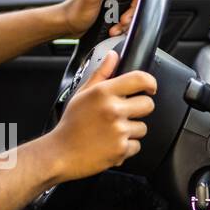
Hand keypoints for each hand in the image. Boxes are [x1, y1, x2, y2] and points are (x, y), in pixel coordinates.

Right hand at [47, 50, 156, 180]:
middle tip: (124, 114)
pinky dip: (126, 147)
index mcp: (103, 93)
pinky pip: (136, 146)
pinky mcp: (121, 150)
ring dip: (131, 131)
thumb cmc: (70, 125)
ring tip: (111, 132)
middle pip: (148, 105)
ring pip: (142, 128)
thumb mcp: (82, 94)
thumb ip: (101, 74)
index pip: (140, 79)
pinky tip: (110, 144)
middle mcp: (113, 110)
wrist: (59, 153)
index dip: (150, 83)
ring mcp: (118, 131)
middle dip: (139, 109)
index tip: (150, 88)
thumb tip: (113, 56)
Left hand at [57, 0, 140, 38]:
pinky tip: (113, 30)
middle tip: (123, 21)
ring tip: (116, 29)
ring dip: (126, 21)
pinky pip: (124, 15)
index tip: (133, 6)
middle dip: (131, 11)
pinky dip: (121, 25)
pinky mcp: (112, 7)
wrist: (67, 25)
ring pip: (130, 7)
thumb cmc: (75, 10)